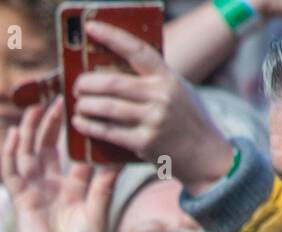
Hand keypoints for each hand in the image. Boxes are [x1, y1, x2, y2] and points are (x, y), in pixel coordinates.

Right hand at [2, 97, 118, 231]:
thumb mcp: (100, 214)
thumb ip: (104, 187)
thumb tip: (116, 158)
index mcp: (74, 186)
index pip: (73, 152)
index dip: (75, 131)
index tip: (82, 107)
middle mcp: (52, 185)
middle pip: (48, 146)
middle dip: (51, 123)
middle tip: (58, 98)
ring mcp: (35, 191)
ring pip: (29, 154)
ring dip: (31, 131)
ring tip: (36, 108)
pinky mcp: (21, 201)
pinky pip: (12, 173)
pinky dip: (11, 154)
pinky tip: (14, 135)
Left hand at [71, 20, 235, 193]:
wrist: (205, 154)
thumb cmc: (186, 120)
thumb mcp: (176, 90)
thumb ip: (152, 80)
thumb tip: (113, 70)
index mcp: (167, 77)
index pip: (137, 49)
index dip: (111, 36)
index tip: (90, 27)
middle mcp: (161, 95)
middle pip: (113, 83)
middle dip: (87, 83)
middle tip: (76, 85)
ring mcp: (153, 119)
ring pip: (107, 107)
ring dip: (85, 105)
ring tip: (77, 104)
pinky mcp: (145, 142)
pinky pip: (109, 131)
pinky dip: (90, 126)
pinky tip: (79, 122)